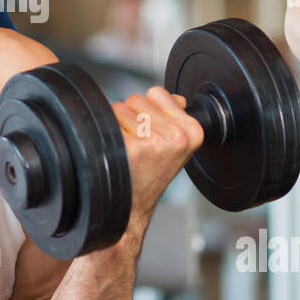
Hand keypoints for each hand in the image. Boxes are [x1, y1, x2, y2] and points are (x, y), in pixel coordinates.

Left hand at [110, 88, 204, 241]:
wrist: (133, 206)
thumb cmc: (151, 175)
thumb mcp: (175, 146)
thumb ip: (176, 118)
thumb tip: (176, 98)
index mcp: (192, 131)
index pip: (157, 93)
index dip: (148, 110)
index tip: (151, 132)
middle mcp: (176, 137)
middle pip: (136, 99)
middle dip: (132, 117)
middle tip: (137, 143)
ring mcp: (154, 143)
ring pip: (120, 108)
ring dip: (118, 125)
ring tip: (127, 148)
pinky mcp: (132, 149)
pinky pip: (109, 120)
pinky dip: (107, 133)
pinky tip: (117, 152)